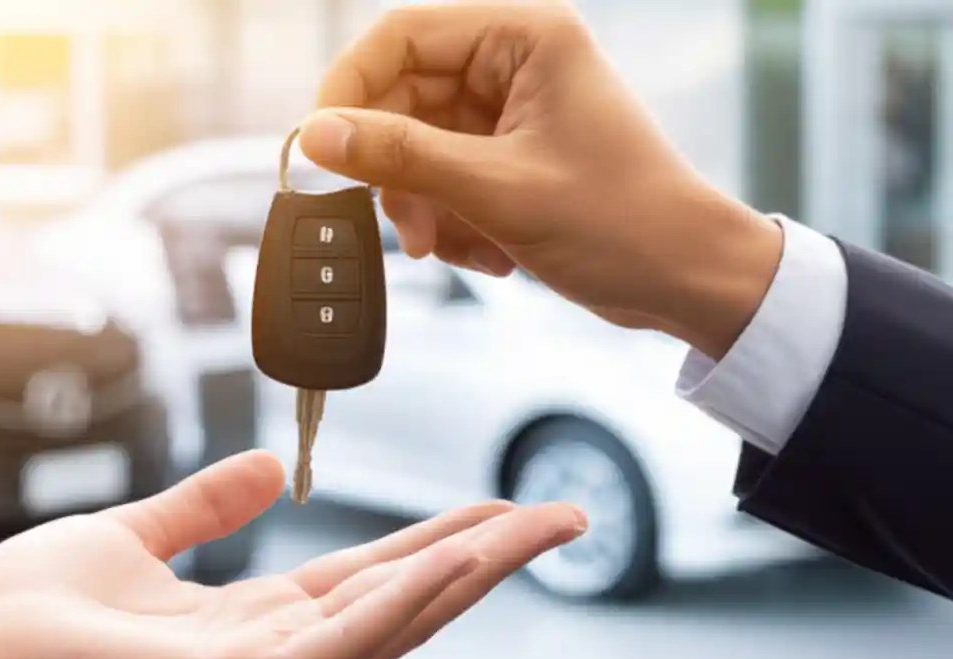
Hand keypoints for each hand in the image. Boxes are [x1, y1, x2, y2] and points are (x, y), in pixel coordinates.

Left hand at [0, 451, 584, 658]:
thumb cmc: (34, 614)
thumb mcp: (136, 539)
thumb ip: (202, 509)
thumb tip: (265, 469)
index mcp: (256, 620)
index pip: (371, 577)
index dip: (438, 543)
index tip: (499, 506)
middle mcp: (275, 656)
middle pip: (402, 601)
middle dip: (484, 560)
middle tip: (565, 515)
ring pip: (390, 626)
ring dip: (466, 578)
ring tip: (534, 529)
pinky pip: (338, 649)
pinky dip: (403, 608)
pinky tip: (453, 568)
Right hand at [299, 1, 783, 358]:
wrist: (686, 279)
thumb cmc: (622, 222)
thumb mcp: (497, 190)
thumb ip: (400, 157)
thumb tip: (316, 135)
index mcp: (524, 37)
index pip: (402, 36)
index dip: (349, 89)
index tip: (322, 147)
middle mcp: (515, 63)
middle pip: (403, 99)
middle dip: (398, 171)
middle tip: (405, 227)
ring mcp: (511, 112)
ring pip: (417, 147)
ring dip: (424, 206)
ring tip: (455, 247)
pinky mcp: (509, 156)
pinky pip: (443, 178)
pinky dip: (450, 220)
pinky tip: (488, 252)